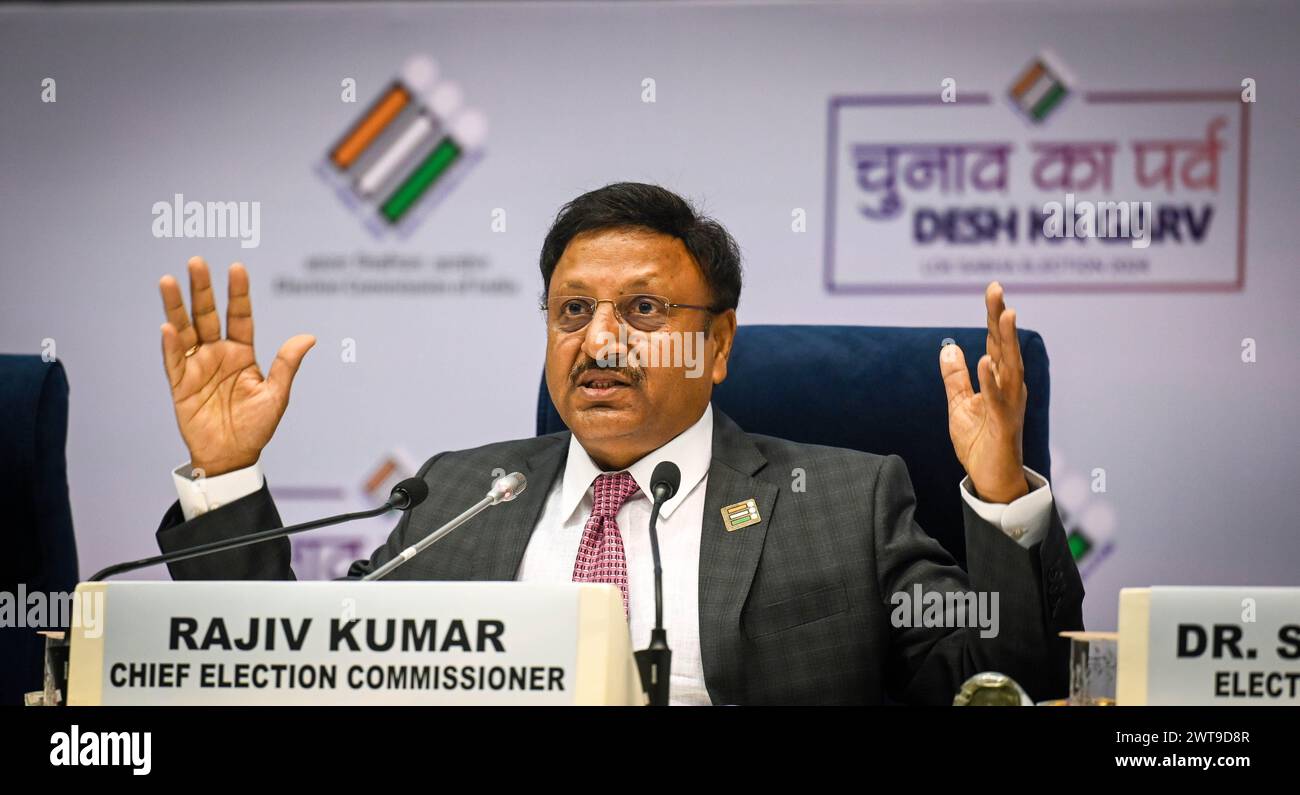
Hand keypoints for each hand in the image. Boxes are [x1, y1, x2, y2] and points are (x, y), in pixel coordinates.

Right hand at [159, 257, 314, 476]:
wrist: (232, 457)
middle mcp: (217, 354)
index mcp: (242, 353)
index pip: (240, 316)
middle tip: (197, 262)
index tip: (236, 267)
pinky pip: (173, 361)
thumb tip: (309, 337)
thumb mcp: (276, 395)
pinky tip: (168, 326)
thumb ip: (286, 364)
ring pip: (185, 330)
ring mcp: (197, 367)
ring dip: (176, 307)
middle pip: (208, 315)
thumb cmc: (256, 428)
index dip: (238, 293)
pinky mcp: (180, 384)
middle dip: (202, 290)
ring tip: (169, 281)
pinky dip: (171, 344)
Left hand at [939, 282, 1028, 503]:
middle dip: (1001, 318)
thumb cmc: (980, 441)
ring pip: (1010, 368)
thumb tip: (948, 348)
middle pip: (1005, 347)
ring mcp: (1009, 406)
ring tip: (1005, 316)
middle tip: (997, 290)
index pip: (996, 342)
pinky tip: (987, 362)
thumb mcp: (959, 405)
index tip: (993, 289)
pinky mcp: (1004, 426)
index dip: (995, 316)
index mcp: (1000, 381)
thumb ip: (956, 377)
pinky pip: (998, 400)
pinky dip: (992, 381)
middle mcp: (1010, 388)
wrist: (989, 479)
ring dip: (1006, 341)